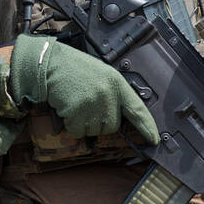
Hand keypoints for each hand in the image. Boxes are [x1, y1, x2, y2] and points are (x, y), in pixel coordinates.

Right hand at [7, 33, 159, 141]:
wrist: (50, 63)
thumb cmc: (74, 69)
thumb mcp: (101, 75)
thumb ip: (112, 93)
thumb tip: (118, 118)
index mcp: (117, 83)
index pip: (138, 109)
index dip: (147, 127)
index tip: (154, 140)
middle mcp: (108, 94)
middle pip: (112, 126)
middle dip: (99, 121)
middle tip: (86, 104)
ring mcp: (92, 104)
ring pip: (93, 130)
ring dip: (83, 123)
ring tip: (75, 103)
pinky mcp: (76, 112)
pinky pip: (77, 131)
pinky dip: (70, 125)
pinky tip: (66, 108)